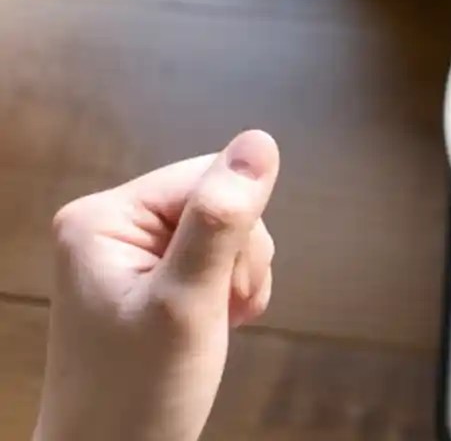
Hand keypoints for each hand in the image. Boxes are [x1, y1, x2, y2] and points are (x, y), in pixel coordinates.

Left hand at [34, 130, 280, 440]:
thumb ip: (222, 219)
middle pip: (219, 201)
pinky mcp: (148, 276)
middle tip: (217, 311)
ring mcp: (128, 252)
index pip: (208, 176)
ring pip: (226, 230)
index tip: (222, 288)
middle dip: (239, 258)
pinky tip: (215, 323)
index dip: (237, 230)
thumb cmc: (135, 396)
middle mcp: (110, 225)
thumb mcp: (187, 302)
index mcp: (102, 217)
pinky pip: (216, 256)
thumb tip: (260, 142)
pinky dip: (230, 291)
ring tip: (215, 322)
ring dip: (239, 278)